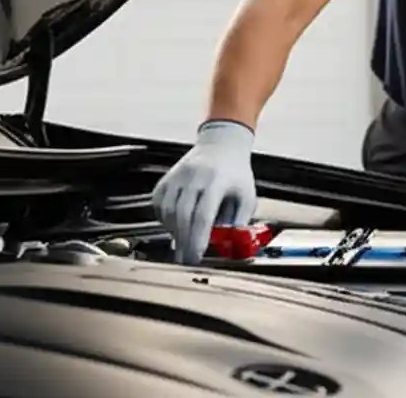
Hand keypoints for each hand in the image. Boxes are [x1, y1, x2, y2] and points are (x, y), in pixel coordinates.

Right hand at [151, 120, 256, 263]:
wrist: (221, 146)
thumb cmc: (236, 175)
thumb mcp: (247, 197)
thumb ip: (238, 222)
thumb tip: (226, 247)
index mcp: (217, 180)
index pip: (203, 214)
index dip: (198, 238)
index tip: (197, 256)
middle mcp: (194, 176)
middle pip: (183, 215)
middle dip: (184, 241)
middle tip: (187, 260)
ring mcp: (178, 175)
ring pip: (168, 210)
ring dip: (174, 231)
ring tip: (183, 244)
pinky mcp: (167, 178)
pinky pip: (159, 203)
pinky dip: (164, 219)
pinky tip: (174, 227)